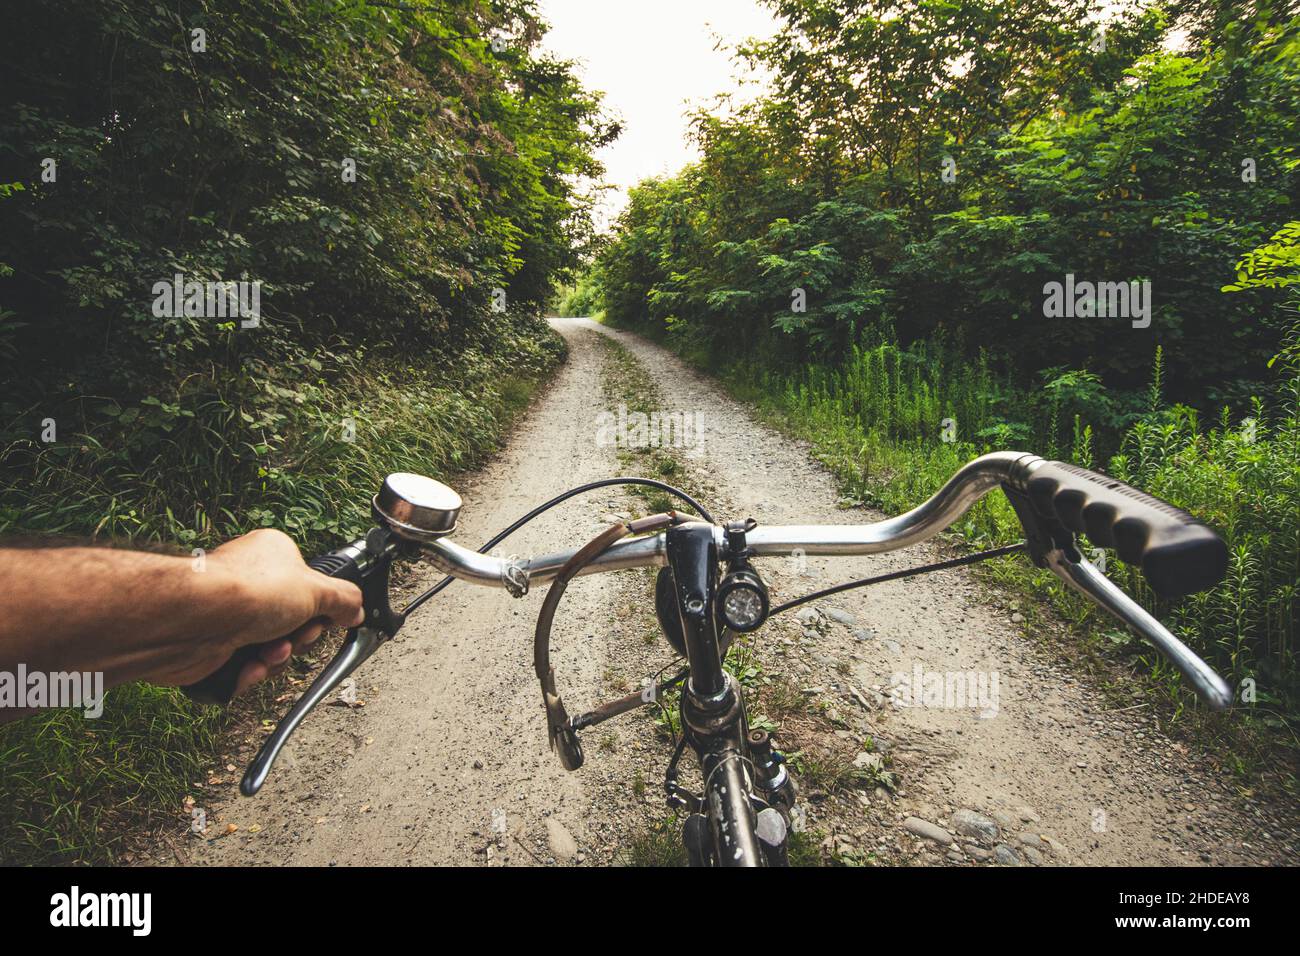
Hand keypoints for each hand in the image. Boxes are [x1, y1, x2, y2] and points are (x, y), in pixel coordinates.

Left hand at [173, 529, 364, 695]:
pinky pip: (247, 669)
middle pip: (294, 624)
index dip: (321, 610)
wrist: (192, 622)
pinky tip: (247, 666)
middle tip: (294, 636)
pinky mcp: (214, 648)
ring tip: (265, 653)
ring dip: (275, 659)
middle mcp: (251, 585)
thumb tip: (358, 609)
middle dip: (297, 639)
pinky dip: (251, 673)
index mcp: (274, 558)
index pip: (310, 588)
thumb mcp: (315, 590)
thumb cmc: (244, 592)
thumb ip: (344, 600)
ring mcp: (231, 617)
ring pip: (272, 650)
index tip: (327, 620)